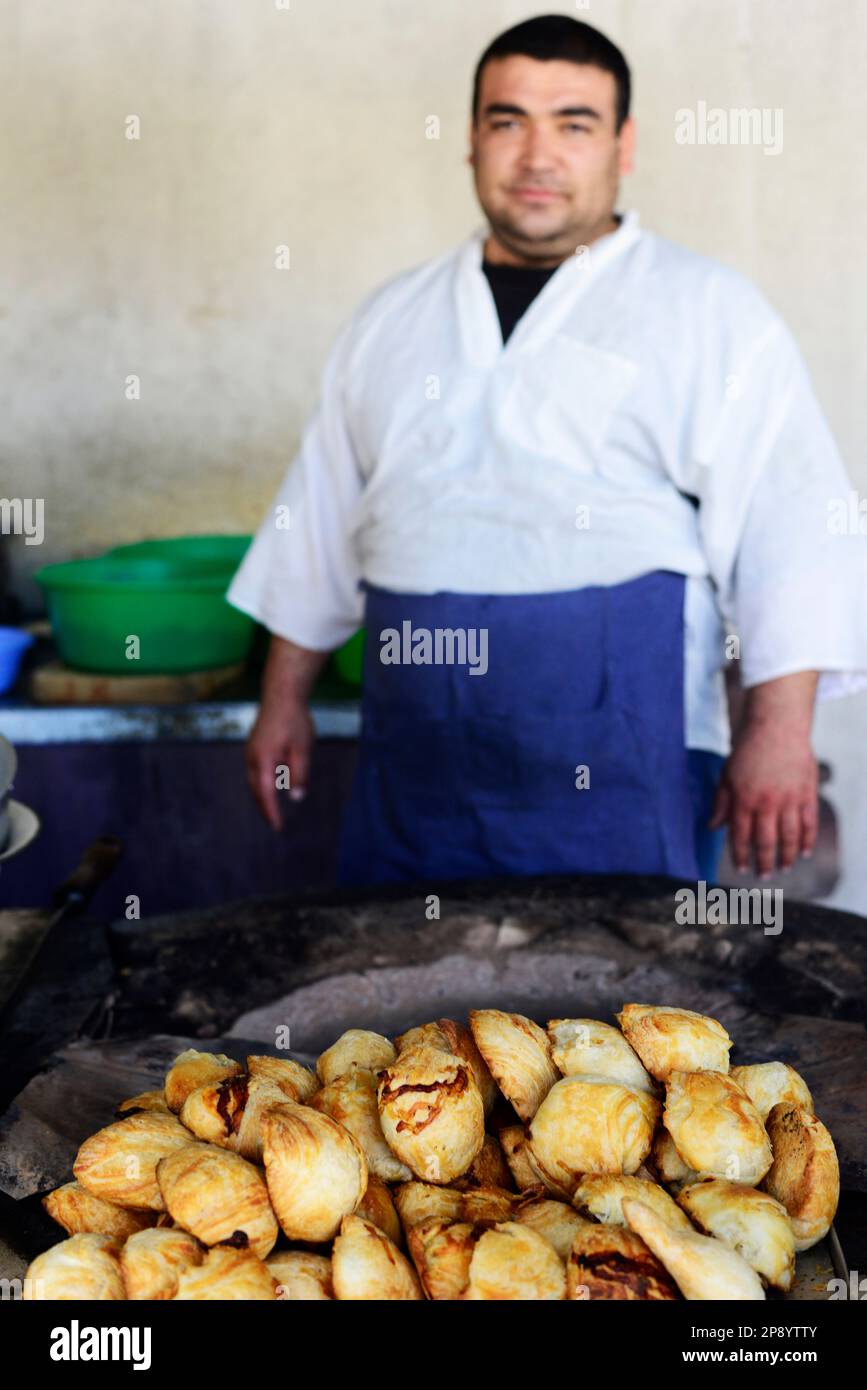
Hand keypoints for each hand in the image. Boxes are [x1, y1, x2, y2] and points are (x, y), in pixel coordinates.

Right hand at [245, 700, 314, 830]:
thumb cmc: (294, 720)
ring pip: (252, 782)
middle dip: (264, 808)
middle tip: (275, 824)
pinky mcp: (252, 747)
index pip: (266, 793)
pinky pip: (254, 772)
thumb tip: (296, 797)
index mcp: (264, 759)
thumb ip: (300, 774)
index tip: (278, 826)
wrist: (281, 695)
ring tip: (272, 811)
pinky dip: (260, 785)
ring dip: (261, 797)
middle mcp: (252, 758)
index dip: (271, 812)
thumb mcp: (303, 749)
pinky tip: (270, 789)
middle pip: (255, 790)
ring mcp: (250, 752)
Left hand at [708, 719, 818, 875]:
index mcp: (744, 799)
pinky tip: (804, 852)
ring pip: (790, 837)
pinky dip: (808, 840)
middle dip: (764, 862)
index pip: (740, 835)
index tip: (741, 868)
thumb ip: (721, 803)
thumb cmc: (748, 750)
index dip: (740, 855)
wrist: (776, 727)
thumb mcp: (727, 776)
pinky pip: (809, 823)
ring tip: (783, 868)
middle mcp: (767, 803)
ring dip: (786, 856)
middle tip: (763, 876)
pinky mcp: (807, 793)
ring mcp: (789, 799)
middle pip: (766, 842)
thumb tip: (712, 828)